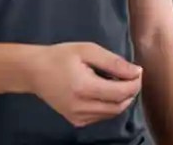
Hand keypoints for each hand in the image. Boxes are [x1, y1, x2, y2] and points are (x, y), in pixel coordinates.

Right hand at [28, 42, 142, 126]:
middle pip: (119, 106)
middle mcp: (81, 108)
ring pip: (112, 113)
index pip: (121, 93)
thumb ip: (114, 62)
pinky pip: (101, 116)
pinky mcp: (76, 121)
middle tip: (130, 75)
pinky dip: (109, 105)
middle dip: (130, 91)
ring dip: (121, 98)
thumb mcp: (88, 51)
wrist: (34, 71)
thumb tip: (136, 72)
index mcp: (84, 88)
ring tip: (115, 80)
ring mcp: (78, 117)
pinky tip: (103, 90)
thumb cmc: (60, 56)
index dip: (135, 83)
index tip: (138, 71)